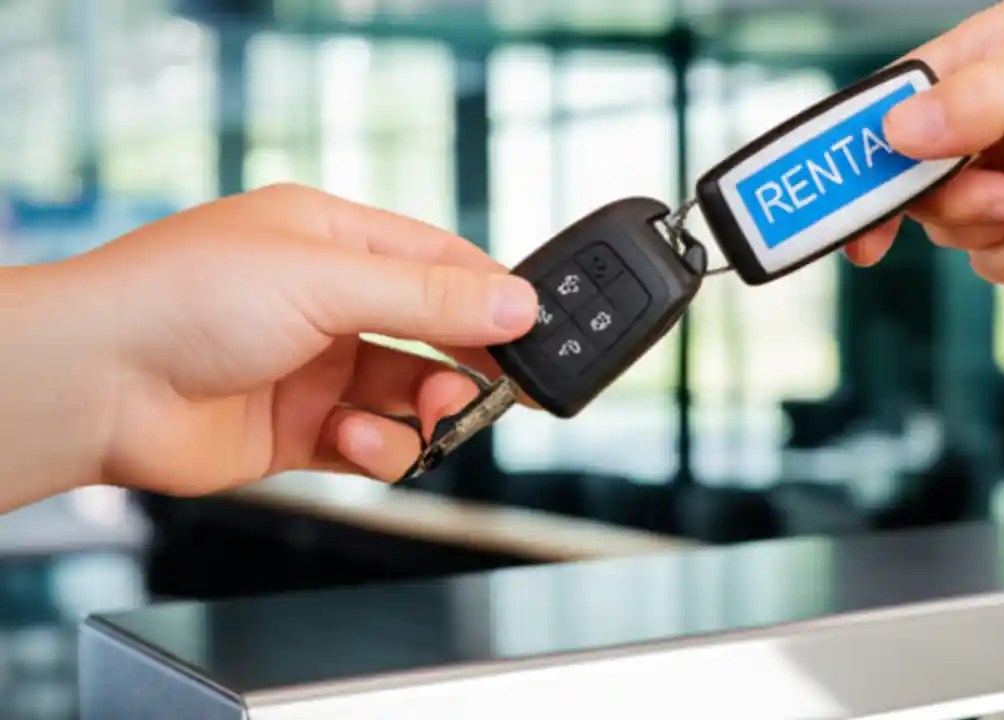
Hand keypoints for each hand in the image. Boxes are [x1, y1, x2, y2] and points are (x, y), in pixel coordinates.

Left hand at [0, 184, 537, 508]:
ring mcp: (310, 368)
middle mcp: (323, 301)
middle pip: (430, 332)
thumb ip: (431, 297)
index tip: (536, 329)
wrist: (94, 383)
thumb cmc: (184, 300)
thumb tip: (518, 302)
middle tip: (497, 390)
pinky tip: (358, 443)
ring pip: (405, 394)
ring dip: (426, 411)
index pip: (438, 259)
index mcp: (331, 239)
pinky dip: (377, 449)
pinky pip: (367, 443)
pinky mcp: (295, 431)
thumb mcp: (327, 280)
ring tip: (428, 419)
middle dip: (466, 363)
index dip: (491, 294)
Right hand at [846, 0, 1003, 284]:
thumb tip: (893, 132)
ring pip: (952, 220)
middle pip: (912, 169)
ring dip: (989, 229)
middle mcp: (999, 109)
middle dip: (933, 202)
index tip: (832, 200)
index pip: (899, 96)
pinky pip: (1000, 253)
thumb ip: (987, 102)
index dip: (856, 148)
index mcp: (997, 51)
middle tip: (970, 217)